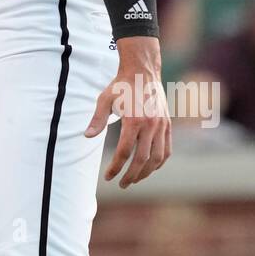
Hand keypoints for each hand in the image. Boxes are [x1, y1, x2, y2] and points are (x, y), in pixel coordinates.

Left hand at [86, 36, 170, 188]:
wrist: (143, 71)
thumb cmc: (121, 85)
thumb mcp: (105, 99)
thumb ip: (97, 120)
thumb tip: (86, 136)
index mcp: (134, 120)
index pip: (124, 152)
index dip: (116, 167)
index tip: (108, 176)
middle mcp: (150, 124)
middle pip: (142, 159)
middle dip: (131, 175)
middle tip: (122, 185)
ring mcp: (161, 125)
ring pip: (157, 158)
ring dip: (146, 172)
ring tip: (134, 179)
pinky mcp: (167, 124)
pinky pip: (167, 149)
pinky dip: (160, 162)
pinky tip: (150, 168)